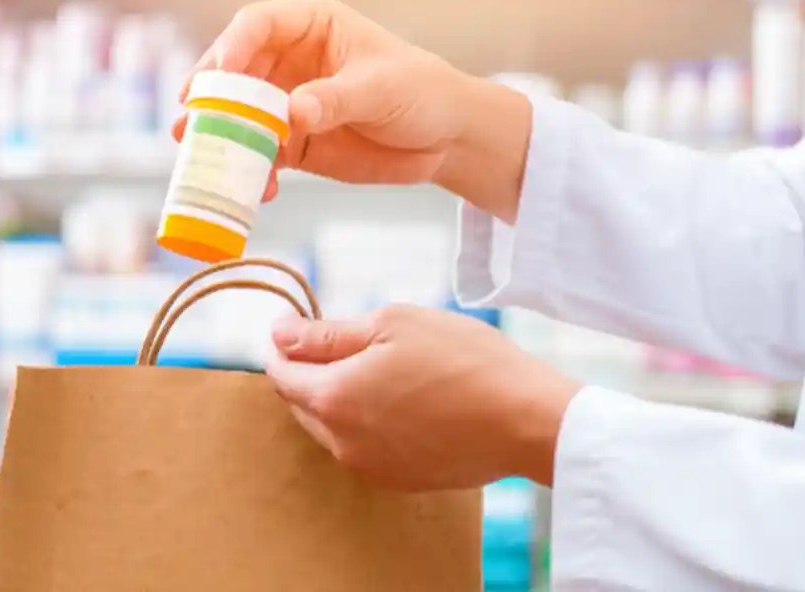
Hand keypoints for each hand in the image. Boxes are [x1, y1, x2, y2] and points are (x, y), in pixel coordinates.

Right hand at [175, 0, 533, 221]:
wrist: (444, 137)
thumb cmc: (420, 91)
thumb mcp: (381, 89)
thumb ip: (335, 99)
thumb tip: (293, 112)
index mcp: (310, 25)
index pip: (257, 25)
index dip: (231, 47)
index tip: (218, 75)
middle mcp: (288, 61)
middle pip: (234, 73)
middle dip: (210, 97)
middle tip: (189, 122)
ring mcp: (285, 103)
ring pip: (238, 117)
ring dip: (219, 139)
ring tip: (201, 158)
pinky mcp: (292, 143)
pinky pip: (259, 156)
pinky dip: (253, 173)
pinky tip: (260, 189)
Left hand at [265, 305, 581, 490]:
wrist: (525, 419)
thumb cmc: (462, 360)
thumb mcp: (391, 325)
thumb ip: (327, 334)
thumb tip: (279, 335)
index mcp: (332, 399)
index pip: (281, 375)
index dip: (282, 347)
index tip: (294, 328)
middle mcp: (342, 442)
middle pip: (302, 403)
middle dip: (310, 372)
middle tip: (341, 342)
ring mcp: (370, 466)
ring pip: (332, 427)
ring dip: (340, 398)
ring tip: (379, 367)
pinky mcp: (399, 479)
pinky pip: (364, 446)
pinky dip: (368, 421)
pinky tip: (402, 399)